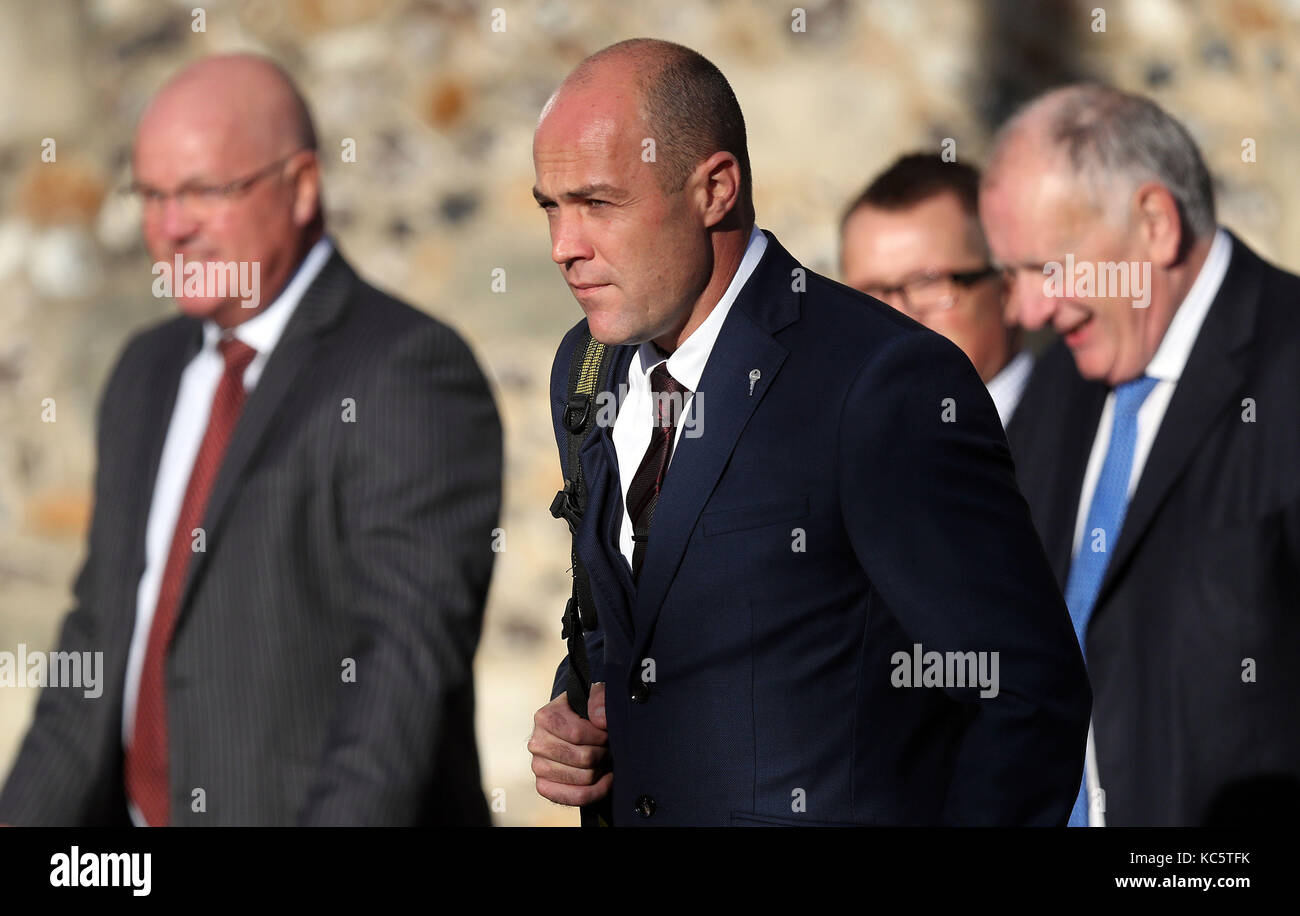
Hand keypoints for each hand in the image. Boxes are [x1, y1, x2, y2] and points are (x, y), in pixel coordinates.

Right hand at [529, 682, 611, 805]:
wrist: (572, 729)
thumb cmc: (584, 712)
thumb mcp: (592, 695)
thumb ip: (599, 697)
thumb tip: (600, 719)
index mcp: (544, 717)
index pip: (578, 734)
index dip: (600, 736)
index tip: (607, 732)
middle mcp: (536, 743)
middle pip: (583, 758)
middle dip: (603, 753)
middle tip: (607, 747)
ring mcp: (537, 766)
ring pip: (583, 778)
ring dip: (601, 770)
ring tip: (603, 760)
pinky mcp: (544, 787)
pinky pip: (574, 797)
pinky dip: (596, 792)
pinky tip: (604, 780)